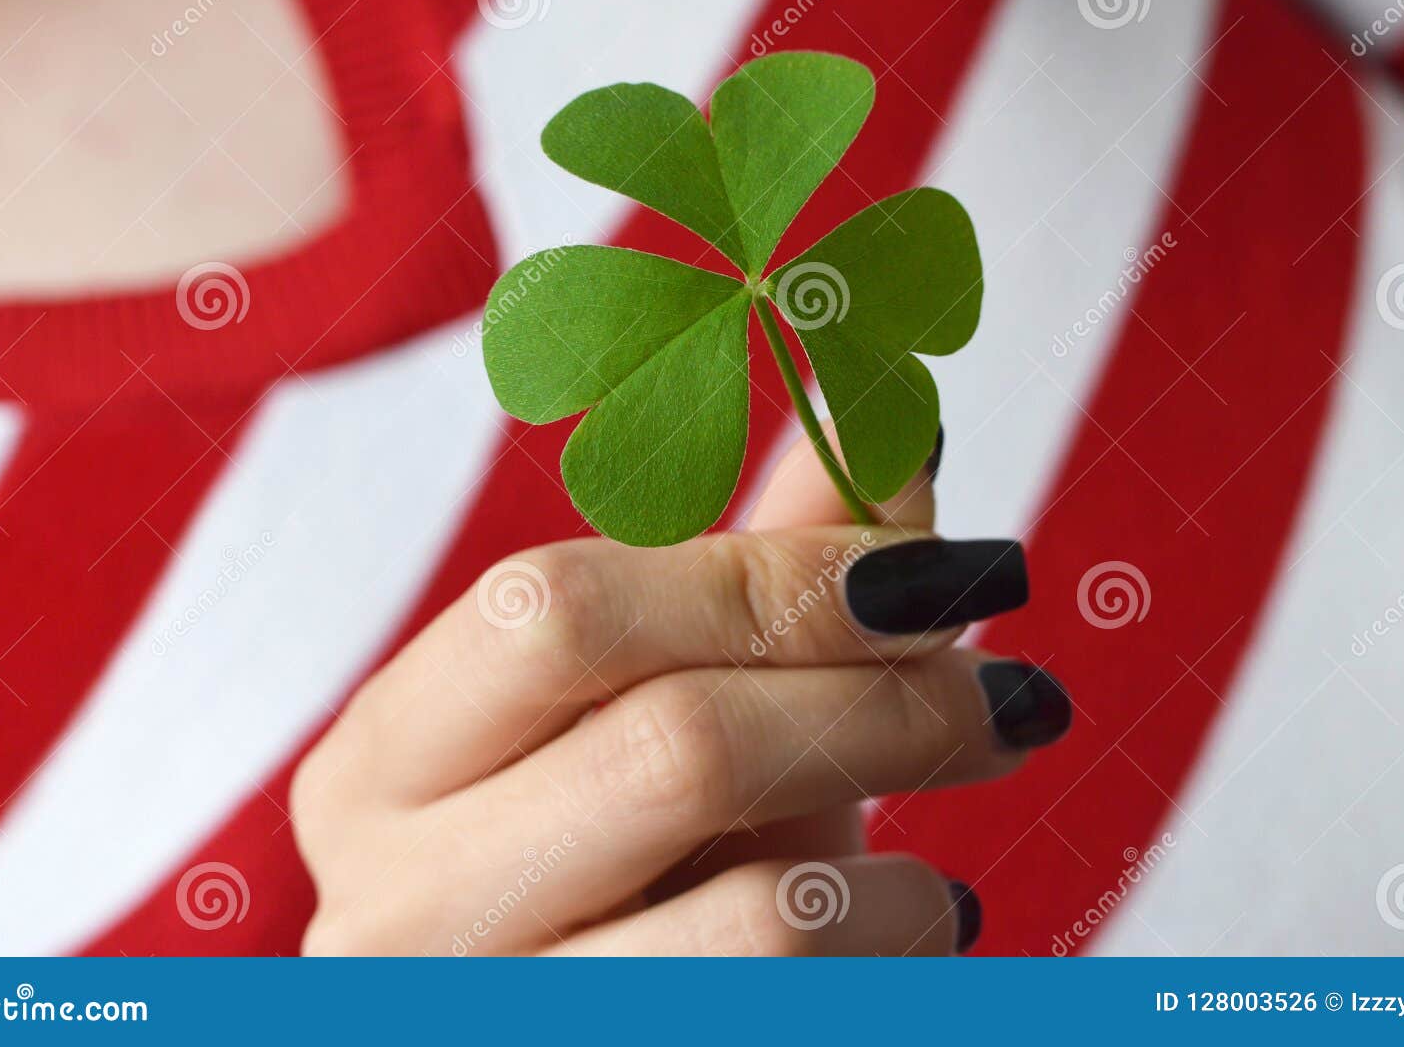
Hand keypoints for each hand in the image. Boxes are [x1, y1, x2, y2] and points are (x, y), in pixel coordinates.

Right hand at [291, 432, 1064, 954]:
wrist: (565, 1027)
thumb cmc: (610, 871)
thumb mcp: (657, 717)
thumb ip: (757, 571)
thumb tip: (892, 416)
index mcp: (390, 757)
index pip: (557, 613)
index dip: (771, 574)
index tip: (934, 565)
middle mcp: (396, 899)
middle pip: (675, 746)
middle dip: (882, 700)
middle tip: (1013, 694)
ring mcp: (488, 1016)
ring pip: (762, 916)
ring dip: (906, 858)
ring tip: (957, 837)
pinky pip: (791, 1003)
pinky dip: (893, 943)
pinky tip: (914, 916)